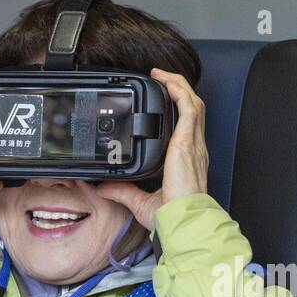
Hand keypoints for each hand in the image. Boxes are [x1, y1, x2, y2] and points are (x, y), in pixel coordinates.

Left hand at [95, 68, 208, 230]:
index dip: (177, 109)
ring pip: (194, 102)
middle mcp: (194, 149)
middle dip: (179, 89)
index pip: (187, 126)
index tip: (161, 101)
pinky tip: (168, 82)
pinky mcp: (188, 142)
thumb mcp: (140, 202)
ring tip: (163, 74)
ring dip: (179, 84)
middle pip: (193, 108)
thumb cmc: (171, 217)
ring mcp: (193, 144)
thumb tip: (102, 188)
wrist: (183, 222)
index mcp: (187, 160)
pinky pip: (190, 107)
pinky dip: (180, 91)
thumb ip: (121, 192)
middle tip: (160, 79)